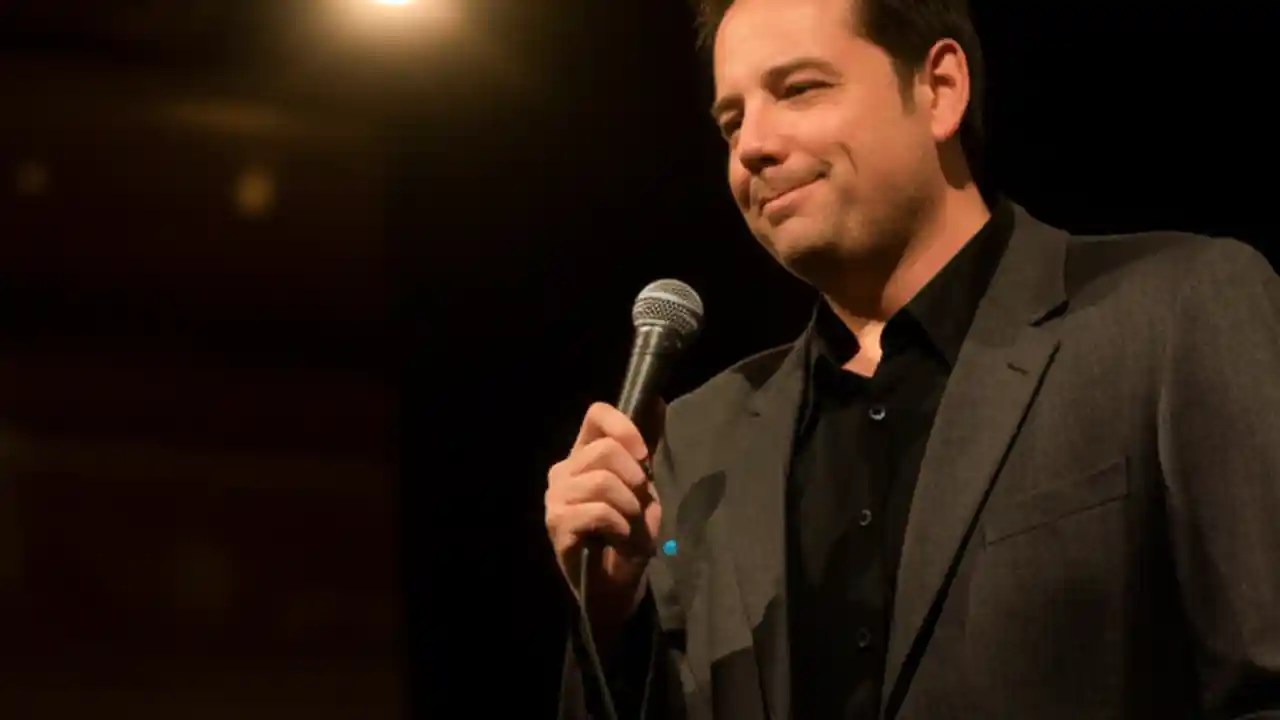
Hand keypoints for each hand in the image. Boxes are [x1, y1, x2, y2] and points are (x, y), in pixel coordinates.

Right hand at [546, 401, 663, 631]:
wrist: (616, 584)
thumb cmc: (627, 533)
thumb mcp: (644, 485)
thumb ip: (645, 446)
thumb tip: (658, 400)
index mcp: (582, 455)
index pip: (596, 414)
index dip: (624, 428)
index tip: (643, 456)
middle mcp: (563, 471)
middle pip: (605, 451)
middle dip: (634, 480)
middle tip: (637, 506)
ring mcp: (555, 498)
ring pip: (602, 481)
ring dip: (629, 508)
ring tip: (628, 527)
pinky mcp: (557, 524)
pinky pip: (598, 511)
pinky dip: (620, 527)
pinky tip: (617, 539)